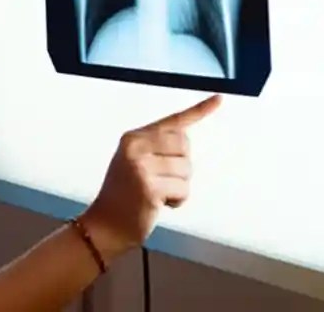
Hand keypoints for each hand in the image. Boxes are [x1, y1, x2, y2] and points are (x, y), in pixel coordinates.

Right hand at [80, 95, 221, 257]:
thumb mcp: (134, 161)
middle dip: (181, 166)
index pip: (173, 121)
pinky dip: (177, 200)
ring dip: (179, 187)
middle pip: (186, 146)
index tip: (219, 99)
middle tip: (162, 180)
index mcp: (133, 136)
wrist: (105, 224)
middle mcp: (135, 146)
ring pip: (186, 169)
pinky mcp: (149, 186)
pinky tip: (159, 204)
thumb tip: (186, 139)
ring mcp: (141, 165)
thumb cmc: (124, 194)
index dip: (199, 110)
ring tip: (158, 194)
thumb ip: (156, 147)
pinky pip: (183, 189)